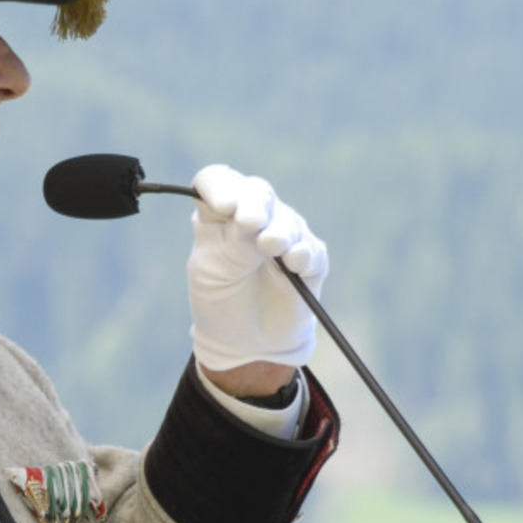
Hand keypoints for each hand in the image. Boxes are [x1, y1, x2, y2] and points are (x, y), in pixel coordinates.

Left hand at [188, 164, 327, 374]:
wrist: (245, 340)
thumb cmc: (220, 298)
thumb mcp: (211, 270)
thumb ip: (230, 244)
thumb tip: (254, 222)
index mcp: (220, 212)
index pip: (219, 181)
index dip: (220, 188)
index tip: (224, 207)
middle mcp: (255, 215)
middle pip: (258, 192)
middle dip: (255, 205)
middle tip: (250, 222)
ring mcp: (285, 234)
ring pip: (287, 221)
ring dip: (279, 231)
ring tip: (270, 245)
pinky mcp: (310, 260)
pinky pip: (311, 250)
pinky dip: (302, 254)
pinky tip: (294, 262)